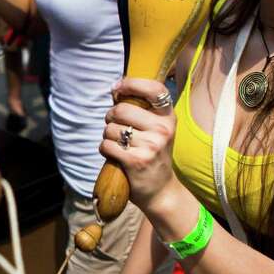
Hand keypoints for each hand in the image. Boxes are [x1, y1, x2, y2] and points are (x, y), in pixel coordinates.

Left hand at [100, 78, 176, 206]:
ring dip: (107, 135)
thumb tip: (116, 88)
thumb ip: (142, 110)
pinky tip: (114, 155)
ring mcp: (151, 145)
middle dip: (110, 117)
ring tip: (118, 144)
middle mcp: (163, 129)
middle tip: (114, 125)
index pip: (155, 89)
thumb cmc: (153, 154)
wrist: (160, 190)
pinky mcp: (136, 161)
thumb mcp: (157, 130)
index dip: (132, 84)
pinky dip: (104, 149)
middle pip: (121, 109)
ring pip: (111, 129)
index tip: (118, 88)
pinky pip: (107, 145)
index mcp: (169, 117)